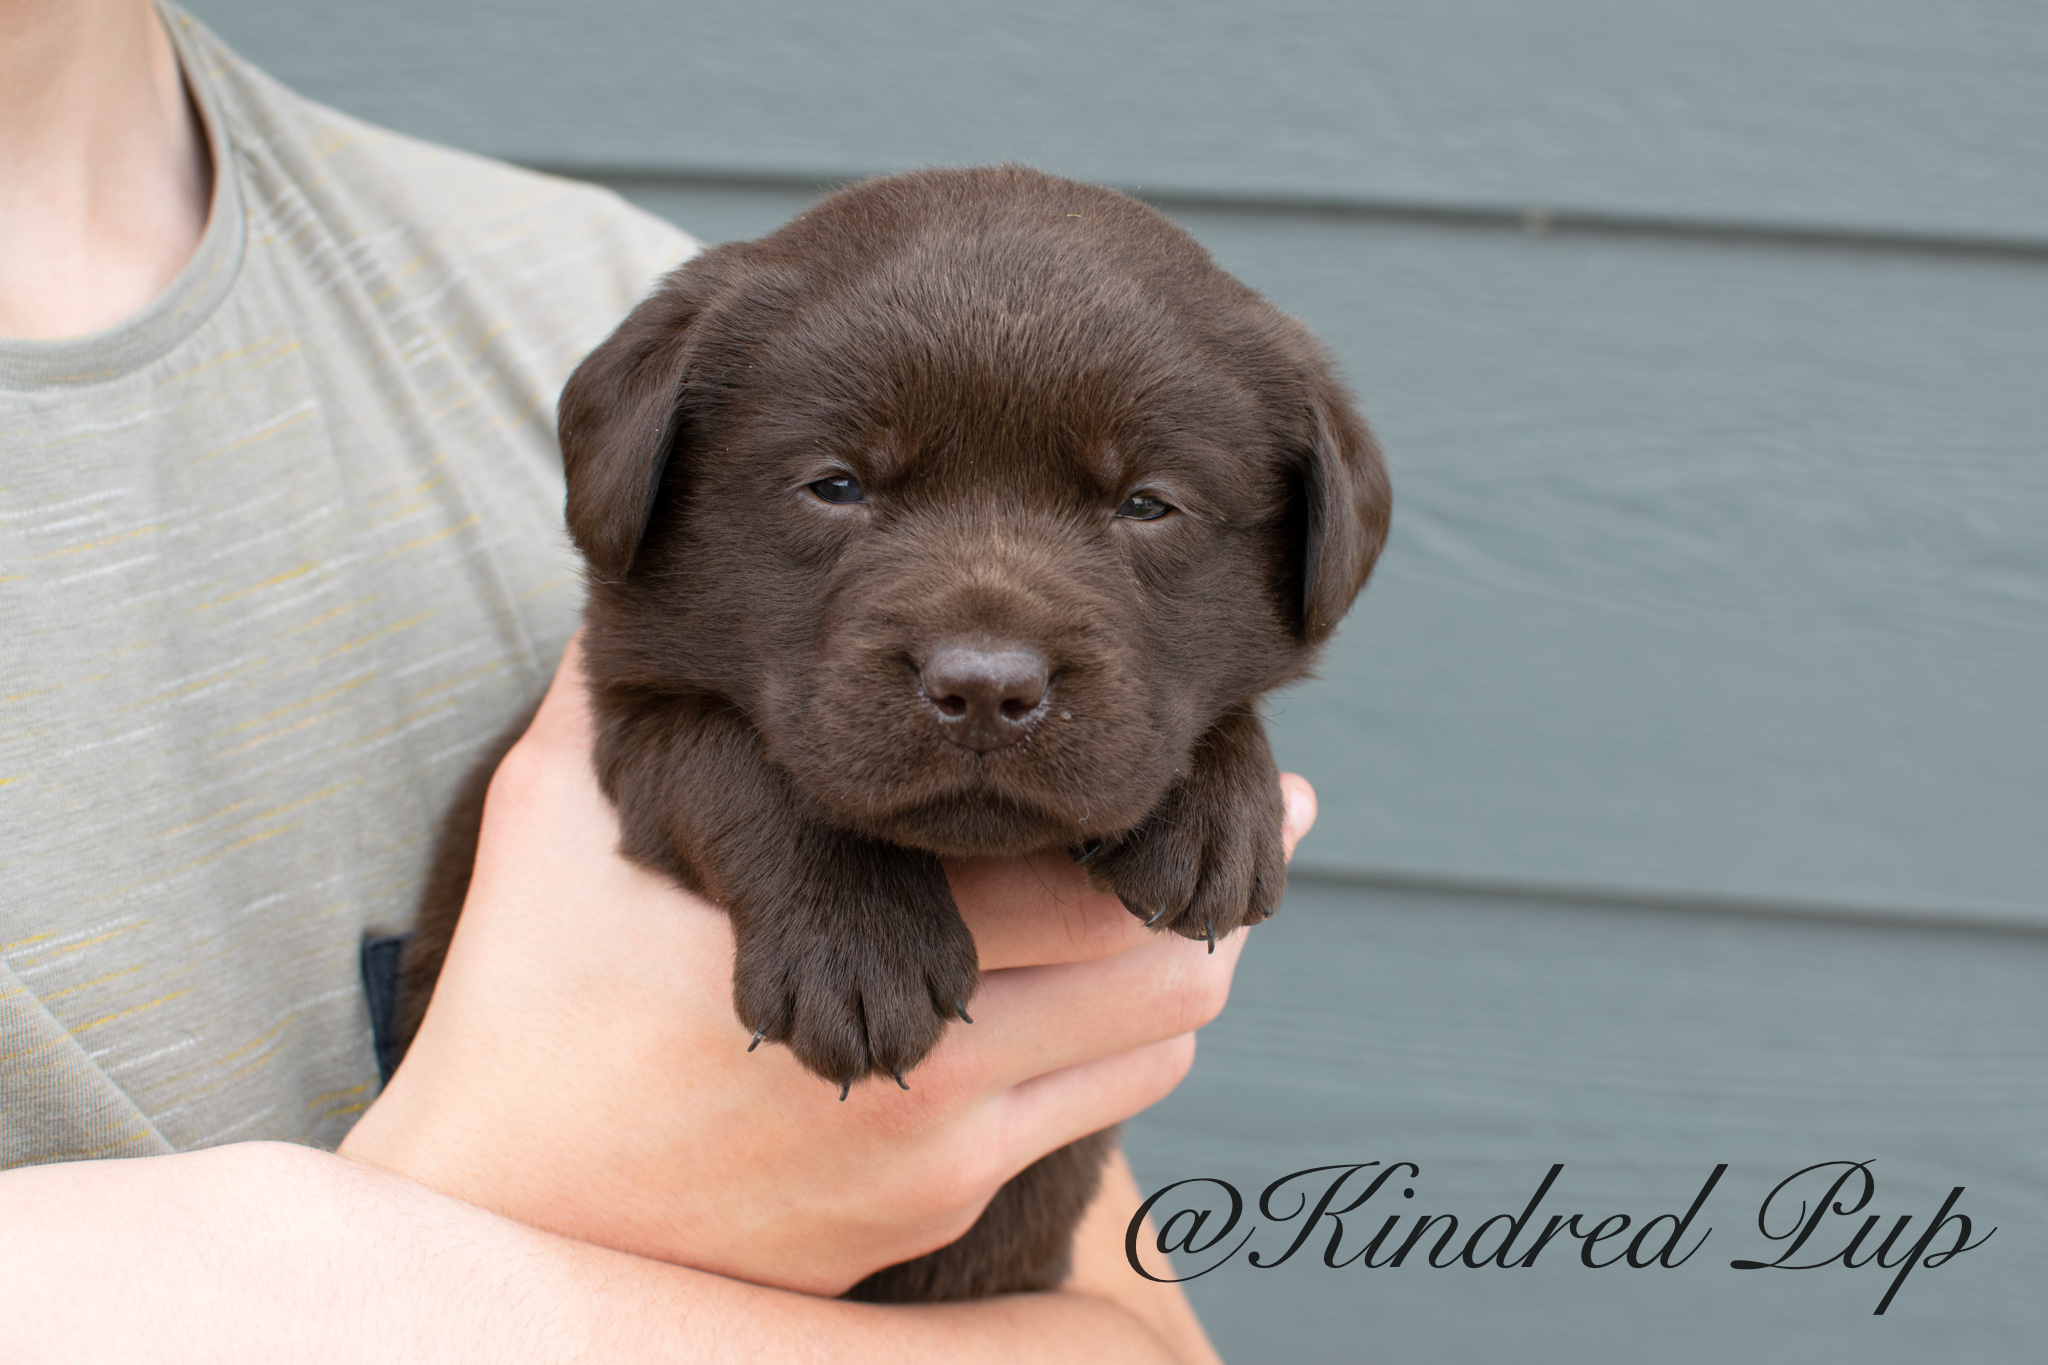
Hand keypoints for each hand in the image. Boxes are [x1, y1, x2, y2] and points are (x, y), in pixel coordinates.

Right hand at [341, 634, 1315, 1296]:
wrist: (503, 1232)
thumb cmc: (520, 1019)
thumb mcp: (550, 826)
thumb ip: (603, 689)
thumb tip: (625, 574)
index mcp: (843, 939)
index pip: (1069, 868)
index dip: (1148, 801)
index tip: (1183, 752)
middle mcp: (924, 1064)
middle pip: (1156, 960)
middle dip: (1194, 879)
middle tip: (1240, 814)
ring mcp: (942, 1156)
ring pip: (1153, 1045)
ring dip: (1172, 964)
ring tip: (1174, 892)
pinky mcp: (938, 1215)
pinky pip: (1099, 1119)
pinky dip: (1121, 1043)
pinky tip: (1098, 989)